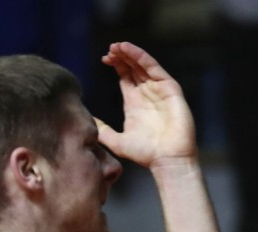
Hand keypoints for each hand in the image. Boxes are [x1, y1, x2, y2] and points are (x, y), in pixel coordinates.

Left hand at [98, 41, 196, 167]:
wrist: (167, 160)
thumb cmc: (145, 154)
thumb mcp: (116, 141)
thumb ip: (102, 130)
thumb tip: (87, 121)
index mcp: (135, 102)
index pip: (125, 76)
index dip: (116, 65)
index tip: (104, 59)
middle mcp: (147, 94)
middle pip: (134, 67)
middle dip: (122, 56)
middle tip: (110, 49)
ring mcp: (160, 91)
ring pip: (144, 65)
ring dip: (131, 53)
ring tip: (117, 46)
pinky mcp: (171, 90)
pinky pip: (155, 69)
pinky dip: (143, 58)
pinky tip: (130, 51)